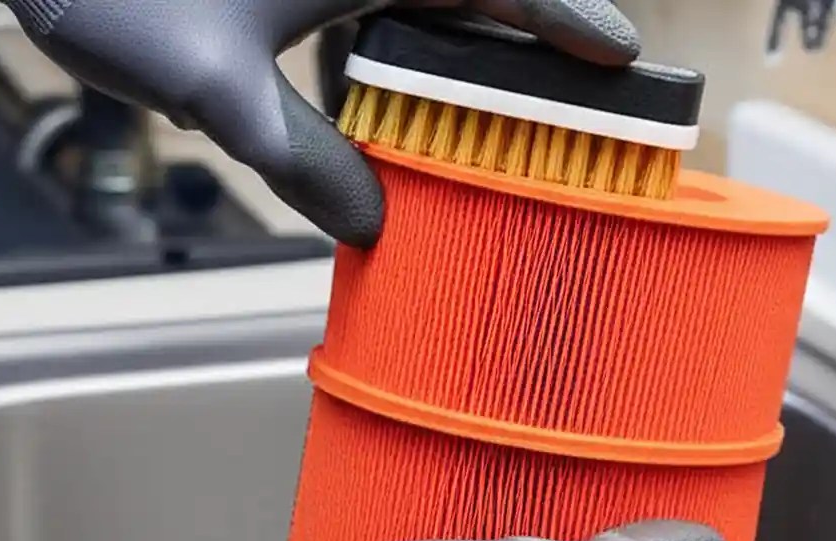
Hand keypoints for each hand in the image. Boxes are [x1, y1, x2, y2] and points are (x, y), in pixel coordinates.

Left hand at [2, 0, 639, 246]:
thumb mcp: (212, 86)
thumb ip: (297, 154)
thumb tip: (372, 225)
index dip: (565, 19)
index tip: (623, 59)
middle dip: (532, 36)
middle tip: (578, 100)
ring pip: (430, 2)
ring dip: (475, 44)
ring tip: (512, 110)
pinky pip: (383, 18)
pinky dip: (413, 48)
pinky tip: (410, 100)